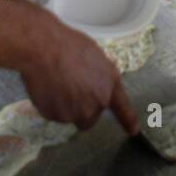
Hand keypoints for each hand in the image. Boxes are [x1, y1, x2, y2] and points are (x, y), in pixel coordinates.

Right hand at [21, 22, 138, 134]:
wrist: (42, 48)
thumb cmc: (67, 44)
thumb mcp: (93, 55)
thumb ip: (98, 75)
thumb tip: (94, 82)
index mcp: (109, 83)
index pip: (123, 108)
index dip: (128, 121)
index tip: (133, 130)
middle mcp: (97, 102)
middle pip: (90, 117)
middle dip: (81, 108)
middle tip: (69, 89)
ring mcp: (77, 112)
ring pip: (70, 116)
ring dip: (64, 106)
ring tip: (54, 83)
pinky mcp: (57, 116)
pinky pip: (53, 114)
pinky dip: (49, 105)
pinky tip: (45, 86)